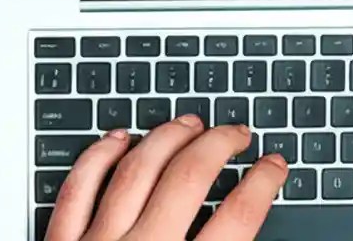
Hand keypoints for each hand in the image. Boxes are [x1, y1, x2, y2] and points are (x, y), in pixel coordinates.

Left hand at [45, 116, 286, 240]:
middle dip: (220, 145)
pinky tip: (118, 140)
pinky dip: (98, 157)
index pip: (238, 218)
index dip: (263, 184)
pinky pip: (78, 189)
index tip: (274, 167)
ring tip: (190, 124)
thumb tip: (244, 238)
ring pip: (136, 169)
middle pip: (189, 178)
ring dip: (167, 138)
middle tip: (238, 134)